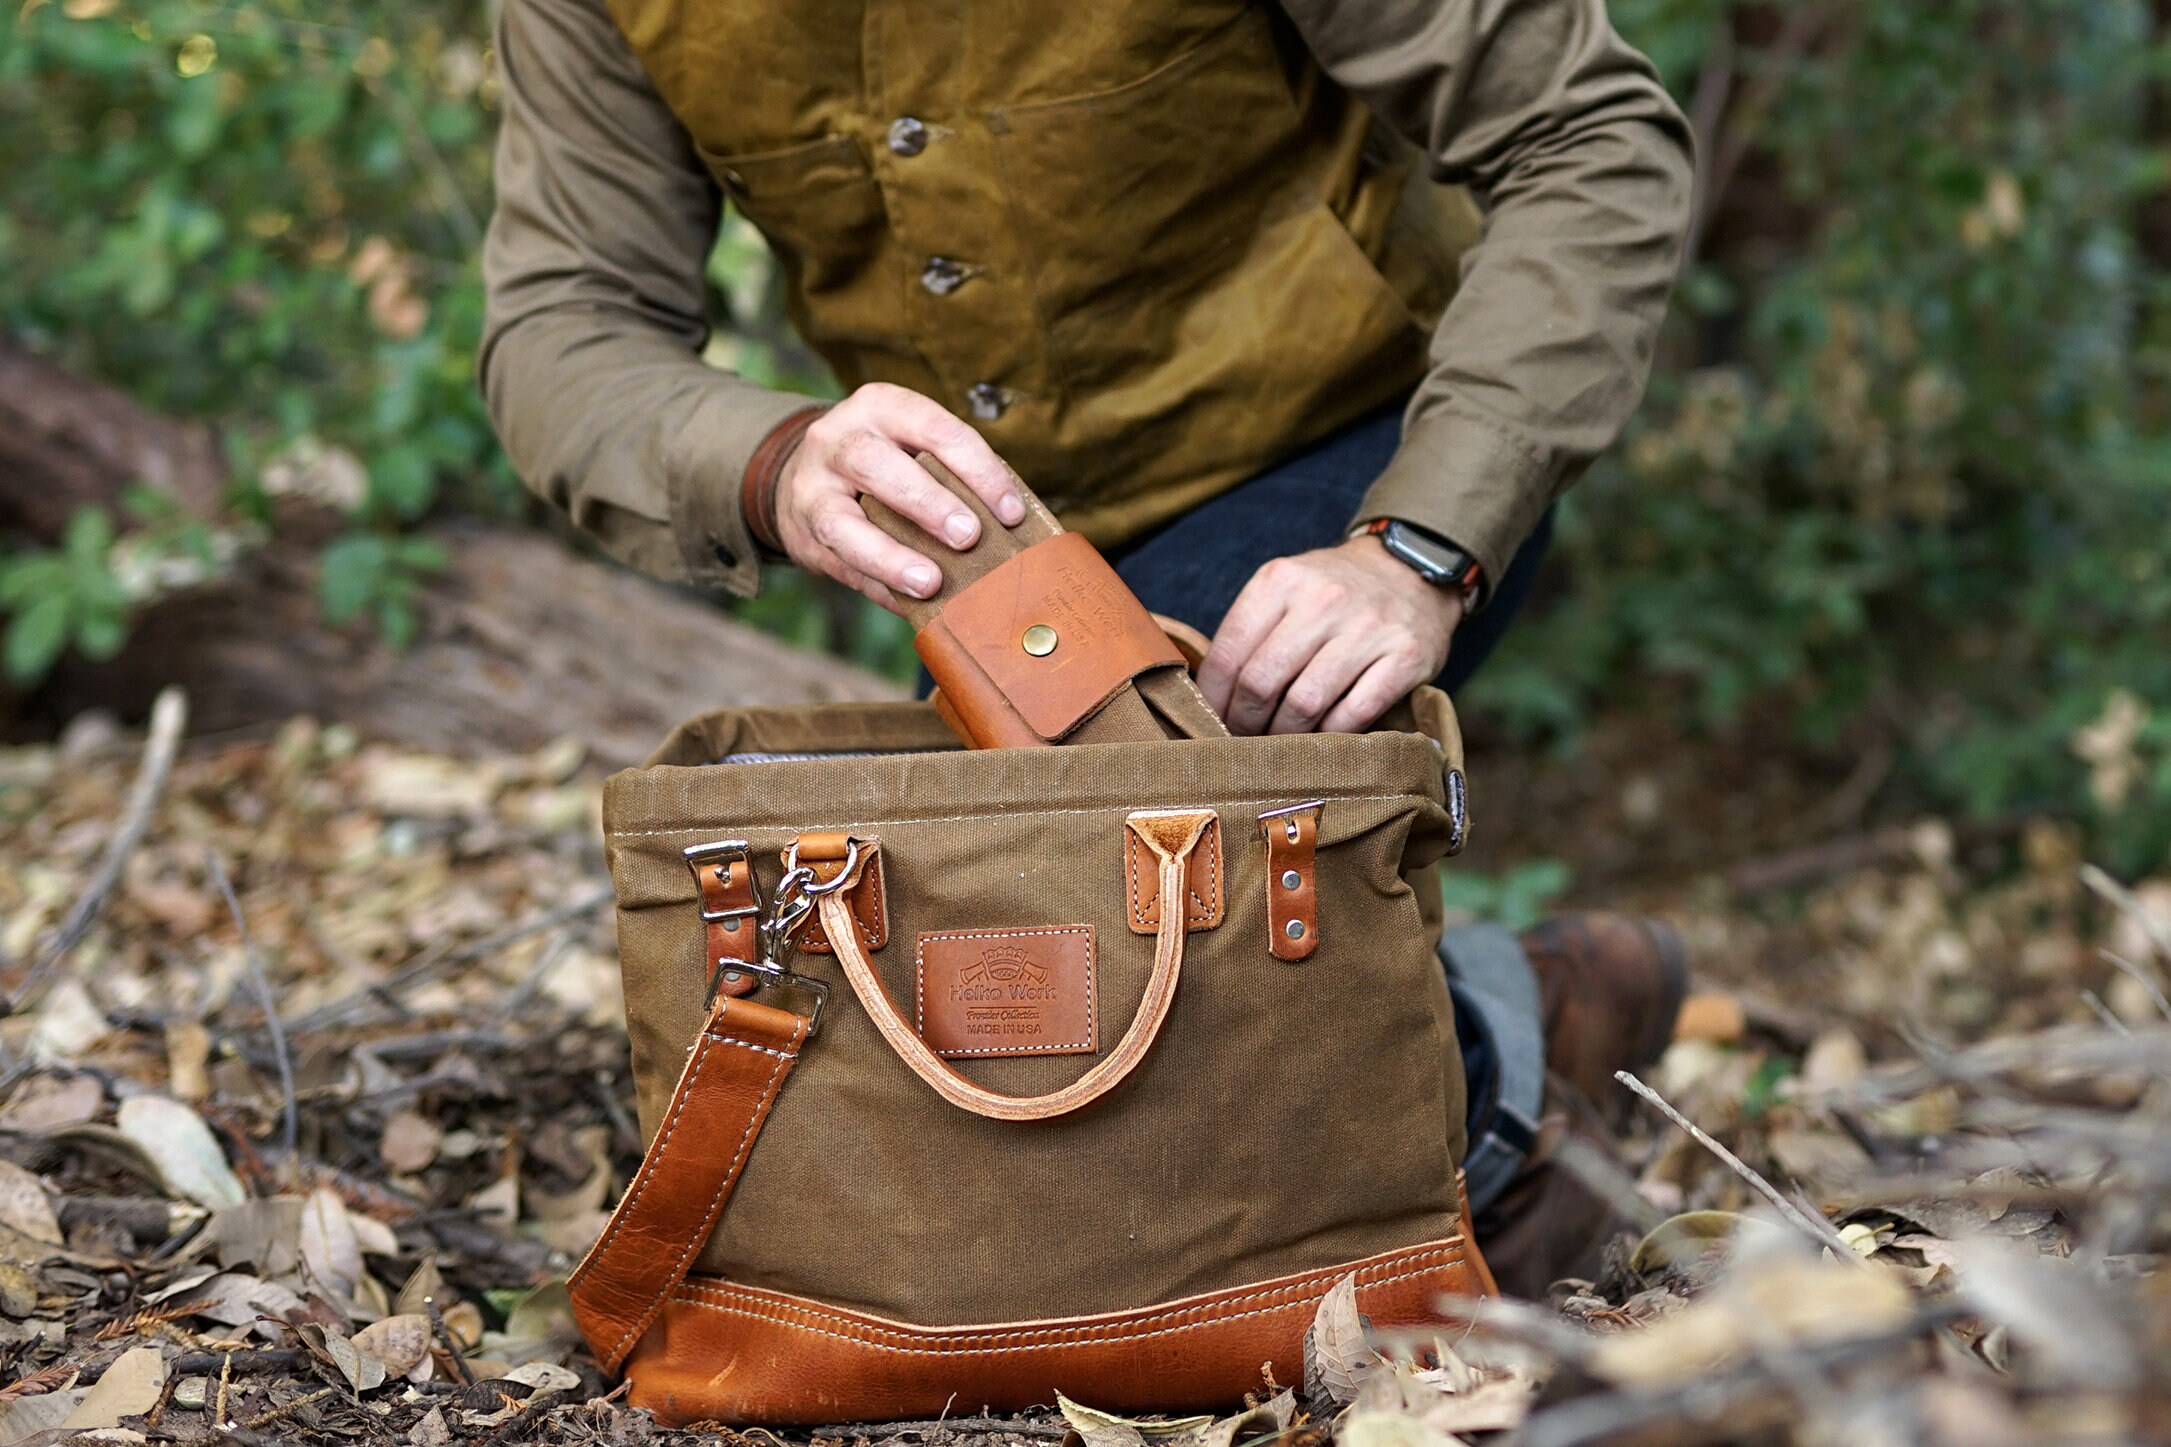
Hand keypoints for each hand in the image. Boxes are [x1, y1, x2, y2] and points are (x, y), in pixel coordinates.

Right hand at [773, 383, 1025, 608]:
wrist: (806, 475)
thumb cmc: (886, 463)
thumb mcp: (912, 443)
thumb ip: (952, 474)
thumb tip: (1008, 528)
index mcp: (879, 407)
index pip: (933, 428)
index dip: (977, 470)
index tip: (1011, 512)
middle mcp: (836, 440)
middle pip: (875, 465)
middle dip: (927, 503)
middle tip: (968, 536)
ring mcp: (812, 489)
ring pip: (841, 523)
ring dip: (890, 556)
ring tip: (931, 582)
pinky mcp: (803, 536)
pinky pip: (841, 566)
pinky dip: (880, 587)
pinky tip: (912, 604)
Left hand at [1197, 536, 1461, 734]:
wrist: (1411, 570)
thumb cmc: (1333, 592)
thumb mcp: (1285, 589)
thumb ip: (1249, 632)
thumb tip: (1208, 698)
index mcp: (1281, 581)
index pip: (1228, 654)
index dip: (1214, 700)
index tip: (1211, 722)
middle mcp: (1324, 600)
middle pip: (1262, 683)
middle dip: (1244, 723)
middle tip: (1243, 740)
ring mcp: (1368, 629)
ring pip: (1305, 705)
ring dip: (1284, 736)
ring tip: (1278, 743)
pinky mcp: (1405, 657)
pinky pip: (1353, 715)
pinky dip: (1329, 736)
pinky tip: (1320, 738)